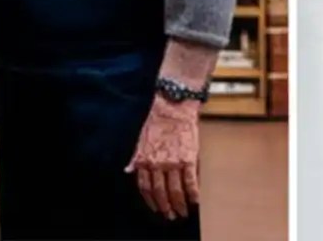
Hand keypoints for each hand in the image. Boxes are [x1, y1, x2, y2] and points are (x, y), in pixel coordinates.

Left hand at [125, 95, 200, 220]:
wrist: (173, 107)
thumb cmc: (157, 121)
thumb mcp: (140, 141)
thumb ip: (135, 158)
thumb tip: (127, 169)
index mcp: (144, 160)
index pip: (145, 187)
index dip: (151, 201)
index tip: (157, 209)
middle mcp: (157, 164)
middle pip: (160, 192)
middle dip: (166, 207)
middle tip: (171, 216)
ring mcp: (173, 162)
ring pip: (175, 190)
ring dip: (179, 204)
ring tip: (183, 212)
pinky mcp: (187, 158)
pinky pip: (190, 181)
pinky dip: (193, 193)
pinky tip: (195, 200)